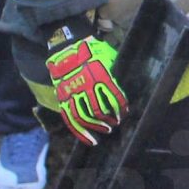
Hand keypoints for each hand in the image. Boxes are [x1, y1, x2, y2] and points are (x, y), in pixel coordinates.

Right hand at [43, 27, 125, 143]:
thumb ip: (115, 74)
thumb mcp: (109, 57)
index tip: (124, 113)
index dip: (121, 108)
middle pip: (100, 110)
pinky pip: (71, 120)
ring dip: (97, 127)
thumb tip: (125, 88)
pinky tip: (90, 140)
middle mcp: (86, 86)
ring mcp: (73, 94)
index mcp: (100, 75)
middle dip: (110, 119)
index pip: (114, 98)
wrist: (66, 47)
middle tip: (116, 122)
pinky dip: (81, 133)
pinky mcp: (63, 99)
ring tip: (106, 130)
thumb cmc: (92, 52)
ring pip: (86, 118)